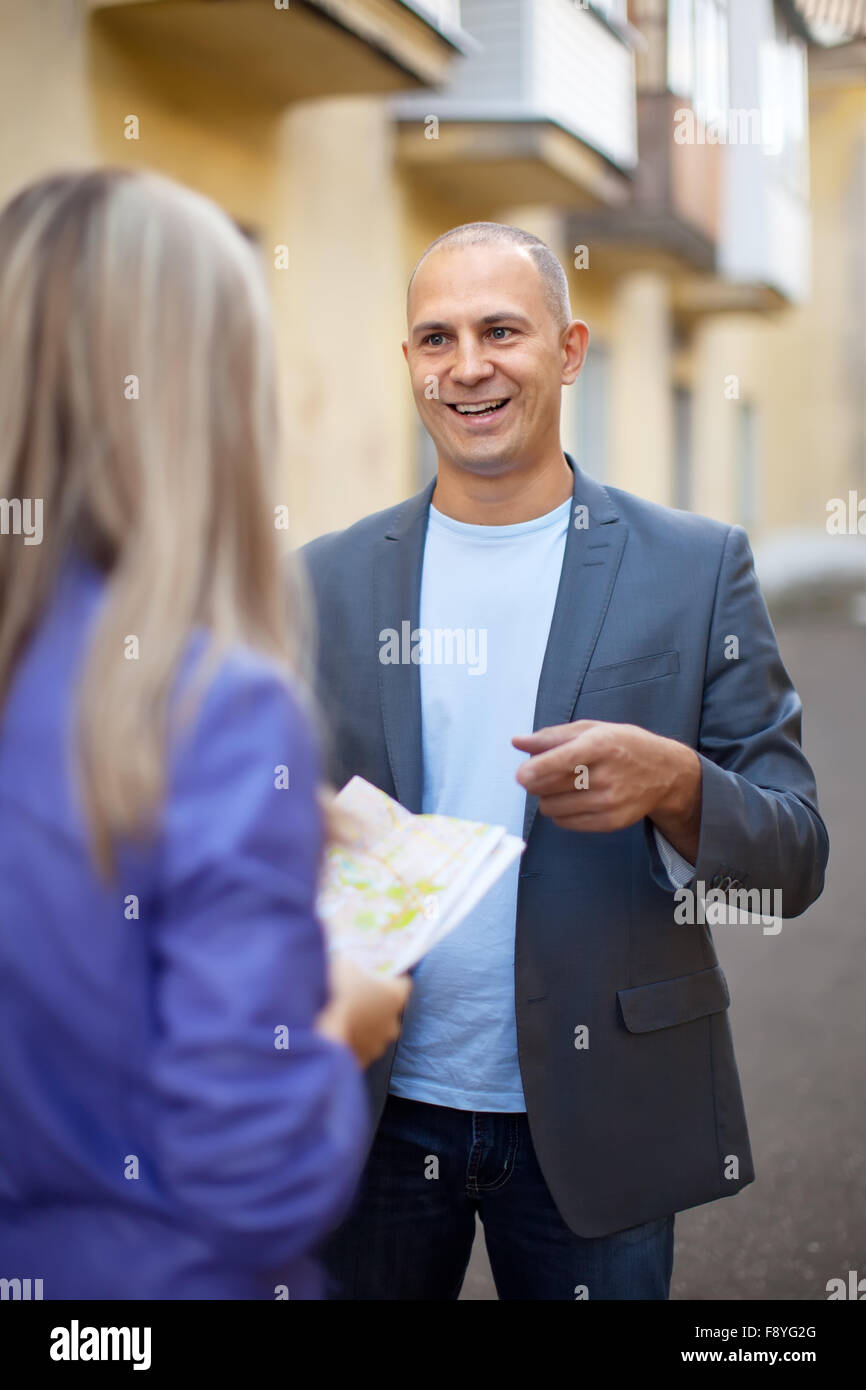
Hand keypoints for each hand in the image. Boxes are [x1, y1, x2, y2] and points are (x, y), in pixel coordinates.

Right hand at [316, 955, 410, 1068]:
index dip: (390, 979)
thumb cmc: (334, 992)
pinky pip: (362, 1048)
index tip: (376, 976)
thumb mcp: (344, 965)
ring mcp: (379, 1045)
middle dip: (376, 1004)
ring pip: (376, 1031)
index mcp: (394, 996)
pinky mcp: (364, 1061)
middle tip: (356, 997)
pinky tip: (337, 1035)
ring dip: (364, 1025)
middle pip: (390, 1010)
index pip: (403, 983)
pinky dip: (353, 1042)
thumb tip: (352, 967)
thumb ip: (355, 967)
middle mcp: (393, 1023)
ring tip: (342, 1018)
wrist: (315, 1031)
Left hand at [512, 719, 700, 859]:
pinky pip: (565, 823)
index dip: (537, 768)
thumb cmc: (624, 745)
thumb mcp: (592, 729)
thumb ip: (552, 736)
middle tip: (544, 774)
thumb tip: (517, 742)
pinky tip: (573, 800)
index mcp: (601, 744)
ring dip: (546, 798)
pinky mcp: (611, 822)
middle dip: (536, 781)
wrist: (665, 773)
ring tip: (562, 786)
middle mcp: (607, 775)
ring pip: (552, 808)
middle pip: (550, 786)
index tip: (520, 775)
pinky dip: (560, 813)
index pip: (564, 759)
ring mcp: (610, 802)